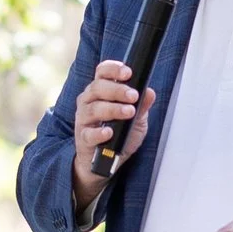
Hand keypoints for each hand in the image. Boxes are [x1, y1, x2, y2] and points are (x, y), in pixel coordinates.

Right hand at [73, 59, 156, 199]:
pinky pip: (89, 133)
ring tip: (128, 112)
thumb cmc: (119, 134)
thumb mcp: (136, 119)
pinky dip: (99, 132)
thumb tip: (149, 92)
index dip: (113, 69)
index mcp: (101, 91)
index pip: (102, 72)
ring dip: (113, 109)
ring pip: (93, 108)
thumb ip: (142, 105)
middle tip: (134, 96)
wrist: (106, 162)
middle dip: (117, 90)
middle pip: (97, 87)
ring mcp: (84, 119)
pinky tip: (109, 132)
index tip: (128, 73)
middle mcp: (89, 101)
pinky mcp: (83, 138)